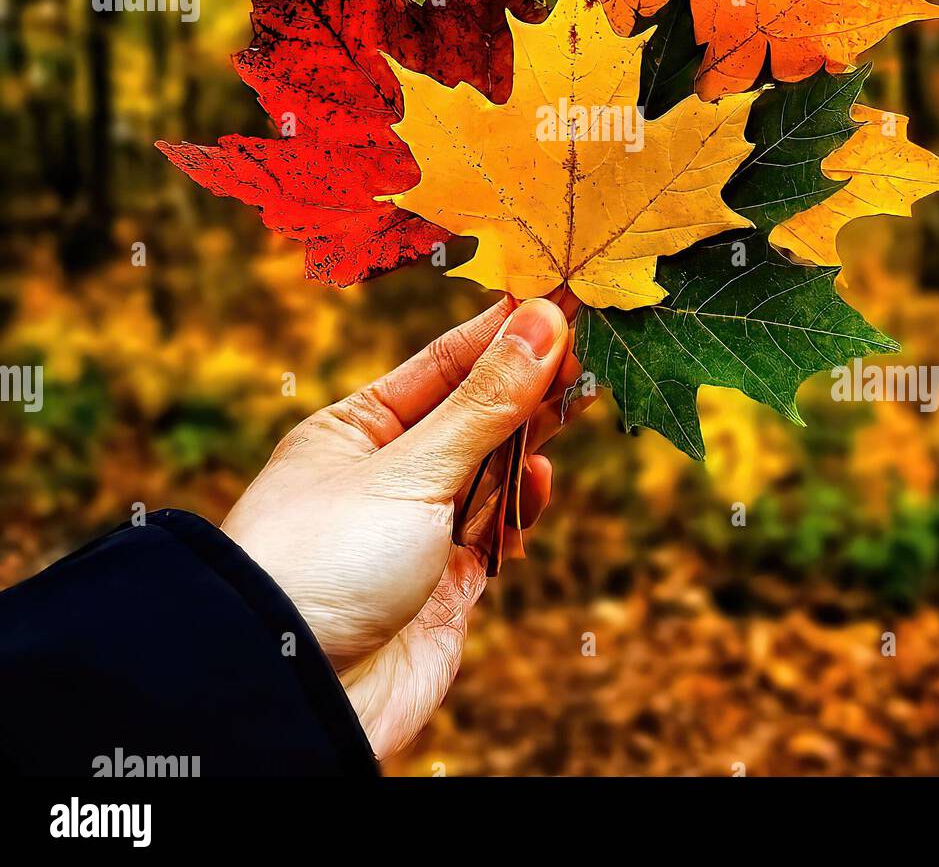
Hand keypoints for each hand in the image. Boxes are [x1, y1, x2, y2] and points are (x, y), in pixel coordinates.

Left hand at [221, 296, 587, 760]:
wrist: (290, 700)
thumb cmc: (323, 562)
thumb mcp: (409, 469)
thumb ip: (485, 403)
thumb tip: (543, 323)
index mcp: (353, 431)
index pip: (440, 365)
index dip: (500, 333)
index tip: (557, 298)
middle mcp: (384, 477)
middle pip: (471, 416)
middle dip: (526, 382)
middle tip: (588, 341)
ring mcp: (415, 535)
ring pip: (490, 472)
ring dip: (530, 438)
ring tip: (579, 395)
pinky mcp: (443, 591)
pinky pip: (494, 533)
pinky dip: (521, 504)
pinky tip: (541, 474)